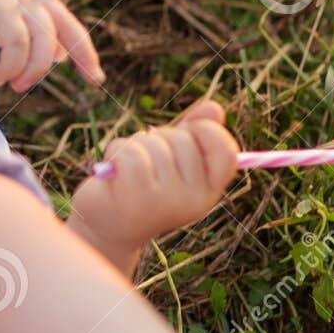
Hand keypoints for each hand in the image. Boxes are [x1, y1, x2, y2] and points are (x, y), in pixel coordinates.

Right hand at [0, 0, 102, 92]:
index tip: (95, 76)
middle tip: (88, 80)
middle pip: (64, 27)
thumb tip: (56, 60)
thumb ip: (24, 49)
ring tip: (12, 83)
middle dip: (81, 56)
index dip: (84, 50)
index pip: (66, 24)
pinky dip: (11, 65)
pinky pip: (18, 42)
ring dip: (32, 69)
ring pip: (43, 39)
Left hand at [69, 99, 237, 271]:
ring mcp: (168, 200)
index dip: (207, 130)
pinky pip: (131, 153)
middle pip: (183, 138)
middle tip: (145, 161)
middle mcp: (194, 199)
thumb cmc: (141, 186)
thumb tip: (215, 106)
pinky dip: (116, 151)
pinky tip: (113, 170)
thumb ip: (193, 134)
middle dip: (158, 137)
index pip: (226, 151)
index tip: (187, 130)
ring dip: (133, 145)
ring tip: (127, 169)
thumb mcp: (171, 160)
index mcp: (208, 190)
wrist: (107, 226)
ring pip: (153, 143)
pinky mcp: (138, 197)